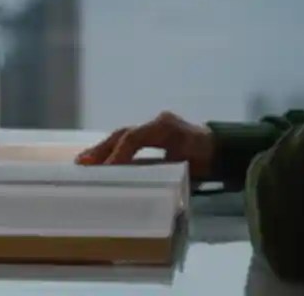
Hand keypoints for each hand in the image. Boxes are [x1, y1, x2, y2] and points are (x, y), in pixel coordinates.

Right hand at [75, 111, 215, 179]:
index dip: (118, 152)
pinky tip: (100, 162)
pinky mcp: (153, 134)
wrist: (221, 151)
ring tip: (83, 163)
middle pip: (124, 133)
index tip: (104, 169)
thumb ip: (161, 171)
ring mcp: (155, 126)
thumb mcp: (186, 168)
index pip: (134, 136)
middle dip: (102, 149)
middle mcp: (157, 122)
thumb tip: (132, 181)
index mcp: (165, 127)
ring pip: (124, 135)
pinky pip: (130, 140)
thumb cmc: (206, 161)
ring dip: (104, 149)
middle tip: (82, 164)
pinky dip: (115, 150)